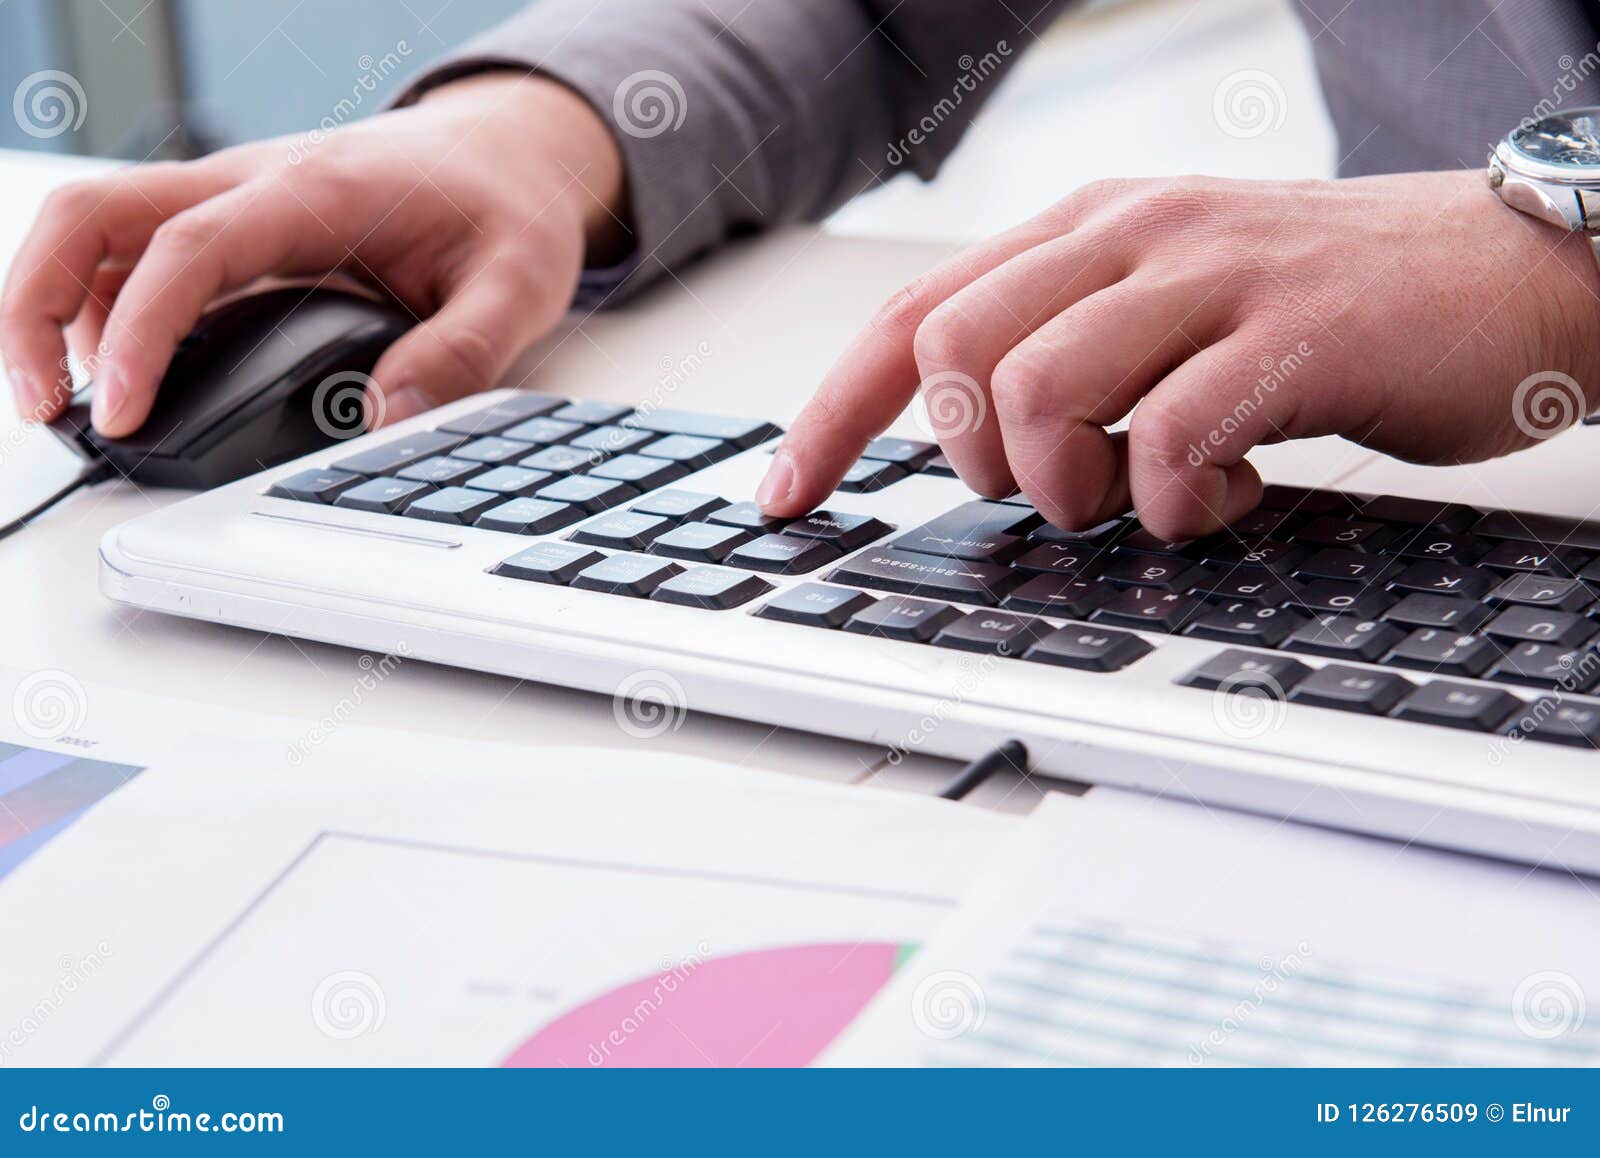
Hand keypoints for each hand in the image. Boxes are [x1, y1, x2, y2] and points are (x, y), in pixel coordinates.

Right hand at [0, 73, 626, 434]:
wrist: (504, 155)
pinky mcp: (232, 226)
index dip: (140, 331)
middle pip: (95, 215)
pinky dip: (101, 309)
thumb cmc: (505, 210)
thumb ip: (463, 350)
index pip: (189, 250)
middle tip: (47, 407)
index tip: (123, 411)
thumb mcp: (518, 284)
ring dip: (57, 308)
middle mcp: (252, 185)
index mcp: (314, 193)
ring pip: (100, 230)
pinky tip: (117, 374)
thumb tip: (390, 417)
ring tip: (69, 406)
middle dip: (40, 305)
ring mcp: (232, 202)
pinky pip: (137, 254)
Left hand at [758, 170, 1599, 538]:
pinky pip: (1170, 441)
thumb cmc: (1319, 312)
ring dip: (1074, 486)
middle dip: (979, 464)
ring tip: (1147, 491)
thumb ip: (1068, 352)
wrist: (1500, 273)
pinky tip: (1227, 492)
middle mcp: (1129, 235)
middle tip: (1065, 487)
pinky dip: (1177, 504)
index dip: (833, 416)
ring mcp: (1210, 275)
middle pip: (955, 359)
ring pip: (1040, 396)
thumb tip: (970, 453)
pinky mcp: (1291, 335)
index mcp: (1083, 231)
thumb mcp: (1166, 308)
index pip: (912, 317)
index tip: (787, 498)